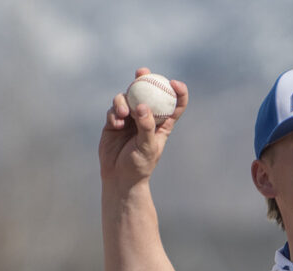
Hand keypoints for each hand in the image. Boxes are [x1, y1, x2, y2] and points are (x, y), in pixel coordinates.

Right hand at [98, 68, 188, 188]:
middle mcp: (147, 117)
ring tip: (123, 113)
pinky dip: (115, 112)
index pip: (174, 104)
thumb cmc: (139, 165)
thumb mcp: (148, 147)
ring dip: (124, 100)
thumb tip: (143, 106)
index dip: (178, 91)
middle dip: (145, 79)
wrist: (119, 176)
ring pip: (128, 97)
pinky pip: (114, 108)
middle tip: (142, 72)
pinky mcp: (115, 120)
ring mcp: (130, 117)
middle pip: (148, 92)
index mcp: (163, 124)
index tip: (174, 83)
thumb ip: (147, 126)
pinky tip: (116, 123)